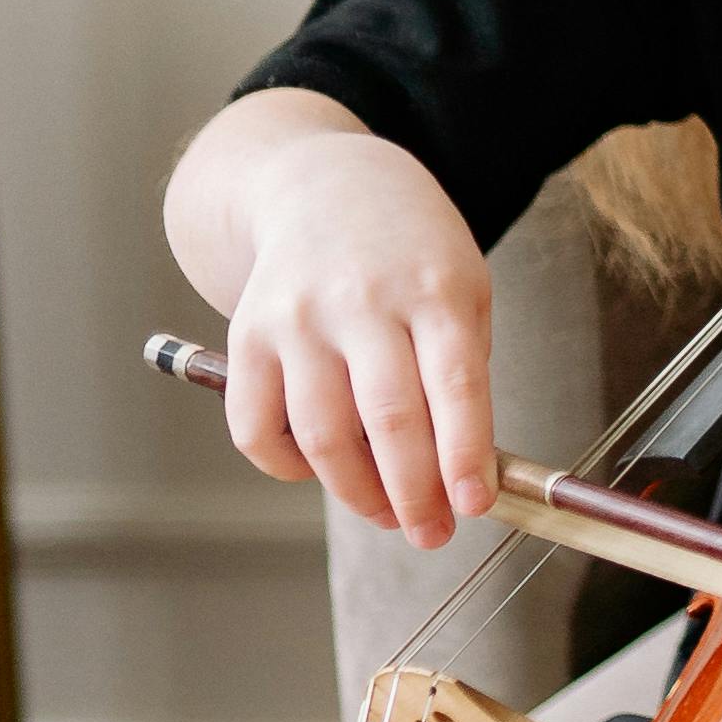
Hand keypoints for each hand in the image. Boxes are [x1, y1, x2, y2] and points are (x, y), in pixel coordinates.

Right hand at [216, 126, 498, 547]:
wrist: (326, 187)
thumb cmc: (412, 255)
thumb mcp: (463, 290)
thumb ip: (462, 374)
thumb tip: (463, 476)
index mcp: (436, 288)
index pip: (454, 385)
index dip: (463, 456)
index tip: (475, 508)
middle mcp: (362, 301)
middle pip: (387, 419)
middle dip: (414, 494)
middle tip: (432, 534)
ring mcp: (298, 318)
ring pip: (322, 435)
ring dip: (358, 493)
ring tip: (389, 514)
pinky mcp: (247, 335)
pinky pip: (257, 427)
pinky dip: (288, 467)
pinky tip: (321, 472)